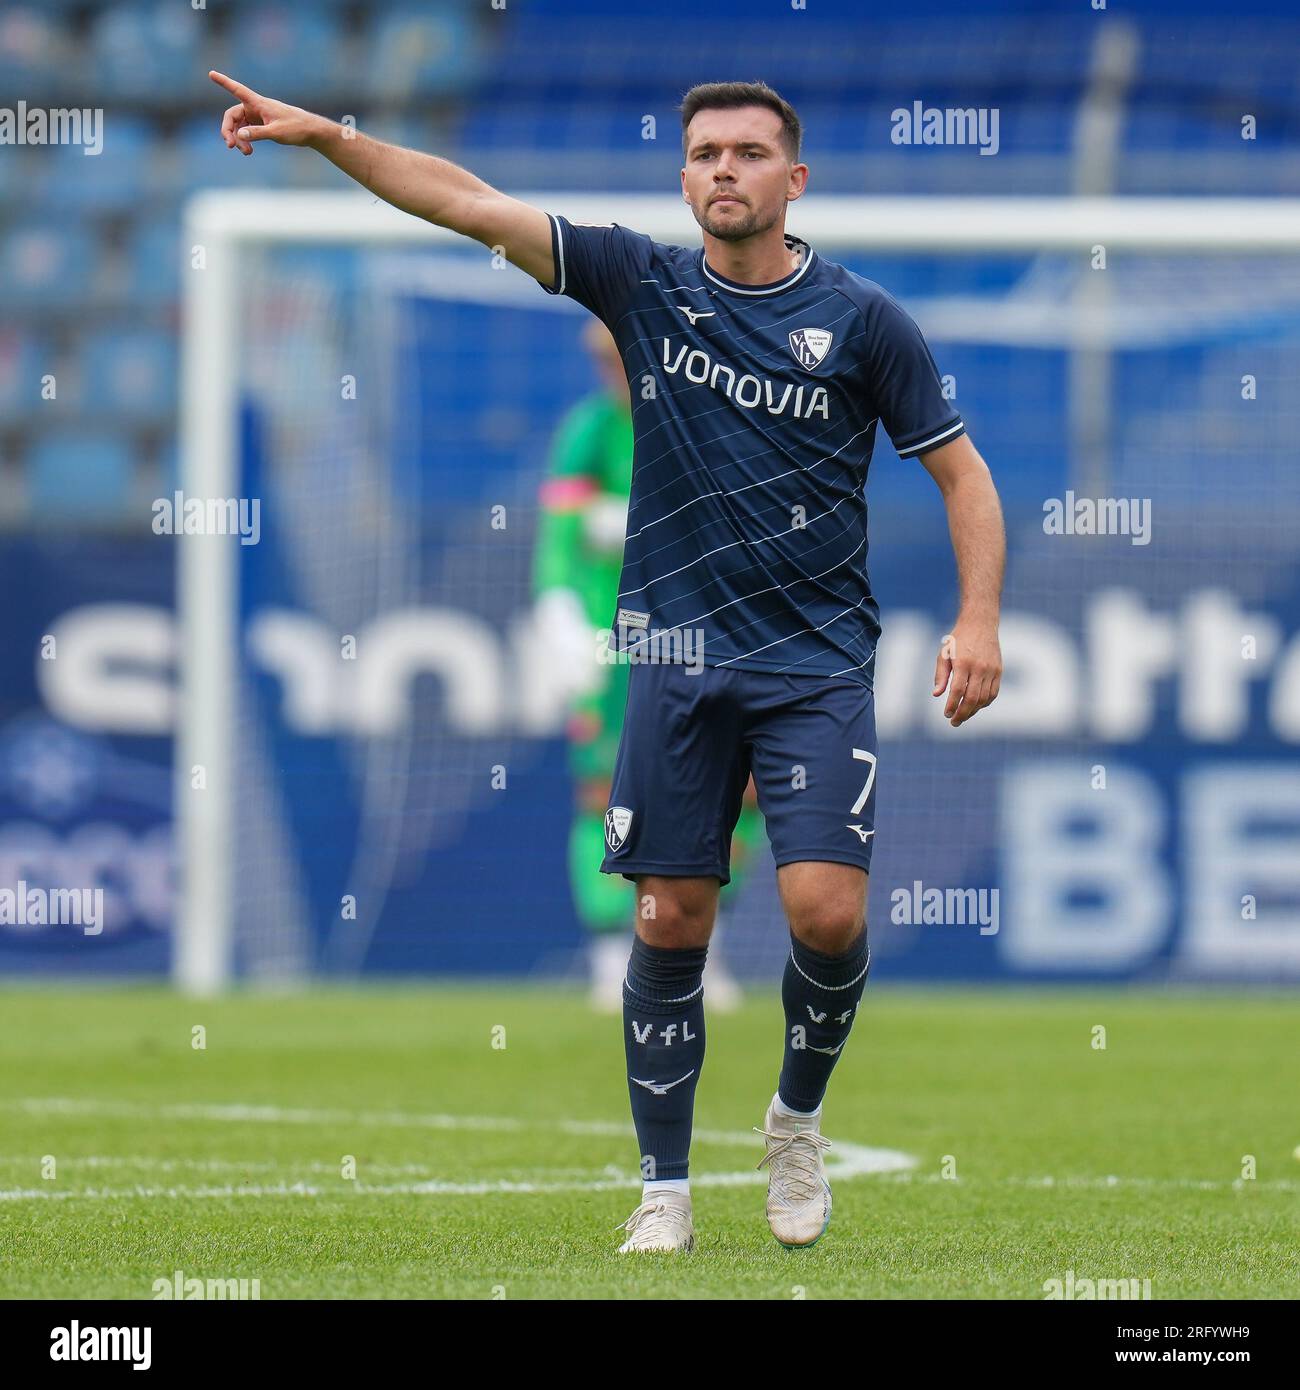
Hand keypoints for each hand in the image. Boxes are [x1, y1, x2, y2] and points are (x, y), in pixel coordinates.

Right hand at [209, 70, 326, 154]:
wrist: (311, 131)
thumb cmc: (296, 128)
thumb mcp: (276, 132)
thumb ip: (258, 134)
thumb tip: (240, 135)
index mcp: (258, 103)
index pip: (237, 90)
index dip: (223, 82)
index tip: (211, 73)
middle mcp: (255, 107)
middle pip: (232, 115)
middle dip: (229, 131)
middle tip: (230, 146)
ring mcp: (258, 116)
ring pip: (239, 126)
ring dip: (239, 139)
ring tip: (247, 153)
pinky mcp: (262, 125)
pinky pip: (247, 131)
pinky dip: (245, 140)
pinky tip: (249, 151)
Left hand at [932, 617, 1000, 726]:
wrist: (980, 624)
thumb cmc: (957, 640)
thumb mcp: (944, 654)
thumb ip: (940, 675)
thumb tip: (936, 695)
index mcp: (963, 663)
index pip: (958, 690)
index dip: (952, 705)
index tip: (946, 714)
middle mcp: (979, 667)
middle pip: (972, 698)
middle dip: (962, 714)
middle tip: (954, 722)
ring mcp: (991, 670)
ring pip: (984, 698)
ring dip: (973, 711)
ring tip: (963, 716)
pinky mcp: (999, 671)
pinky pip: (993, 693)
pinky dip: (984, 703)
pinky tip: (975, 707)